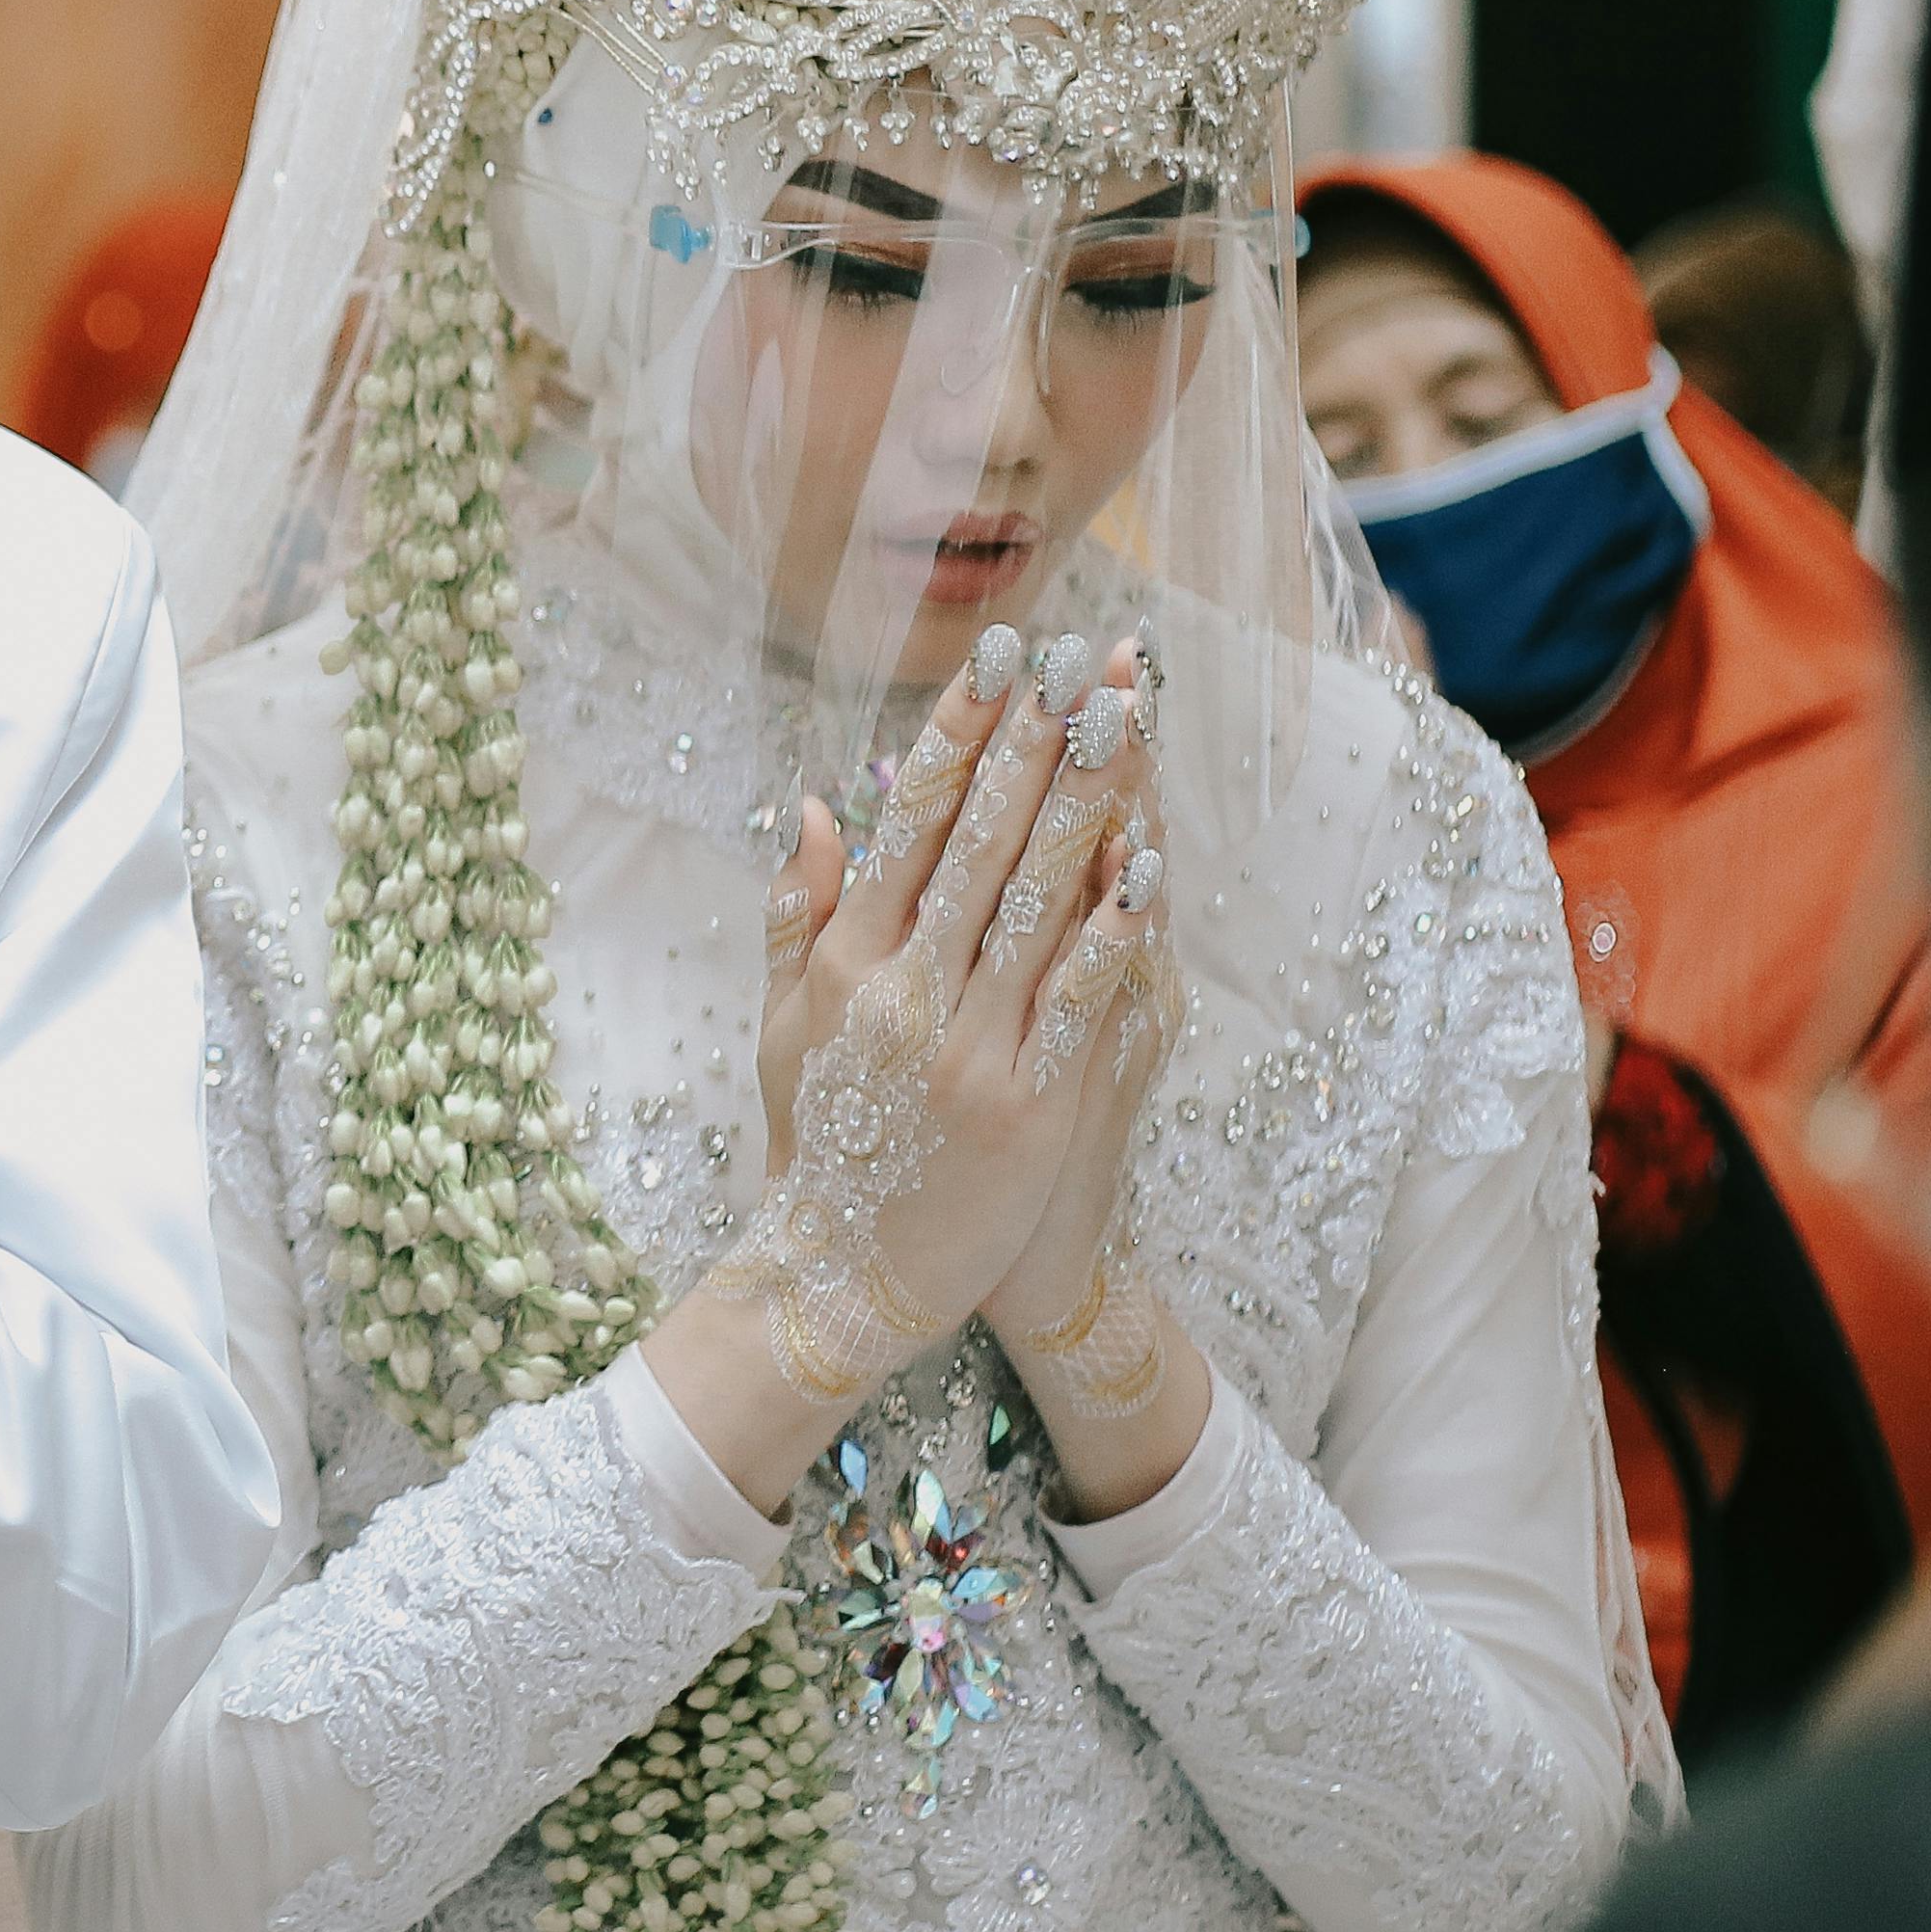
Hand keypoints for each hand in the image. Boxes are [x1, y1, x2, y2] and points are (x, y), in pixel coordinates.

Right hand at [708, 628, 1157, 1396]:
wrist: (843, 1276)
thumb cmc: (819, 1143)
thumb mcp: (783, 1023)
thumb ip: (795, 910)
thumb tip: (819, 800)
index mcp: (843, 961)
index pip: (911, 818)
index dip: (961, 730)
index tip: (1003, 656)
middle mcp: (900, 989)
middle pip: (981, 839)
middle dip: (1037, 740)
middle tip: (1084, 656)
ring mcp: (963, 1045)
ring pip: (1034, 901)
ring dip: (1085, 804)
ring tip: (1127, 723)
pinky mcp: (1022, 1104)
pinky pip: (1074, 999)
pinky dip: (1111, 930)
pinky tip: (1147, 865)